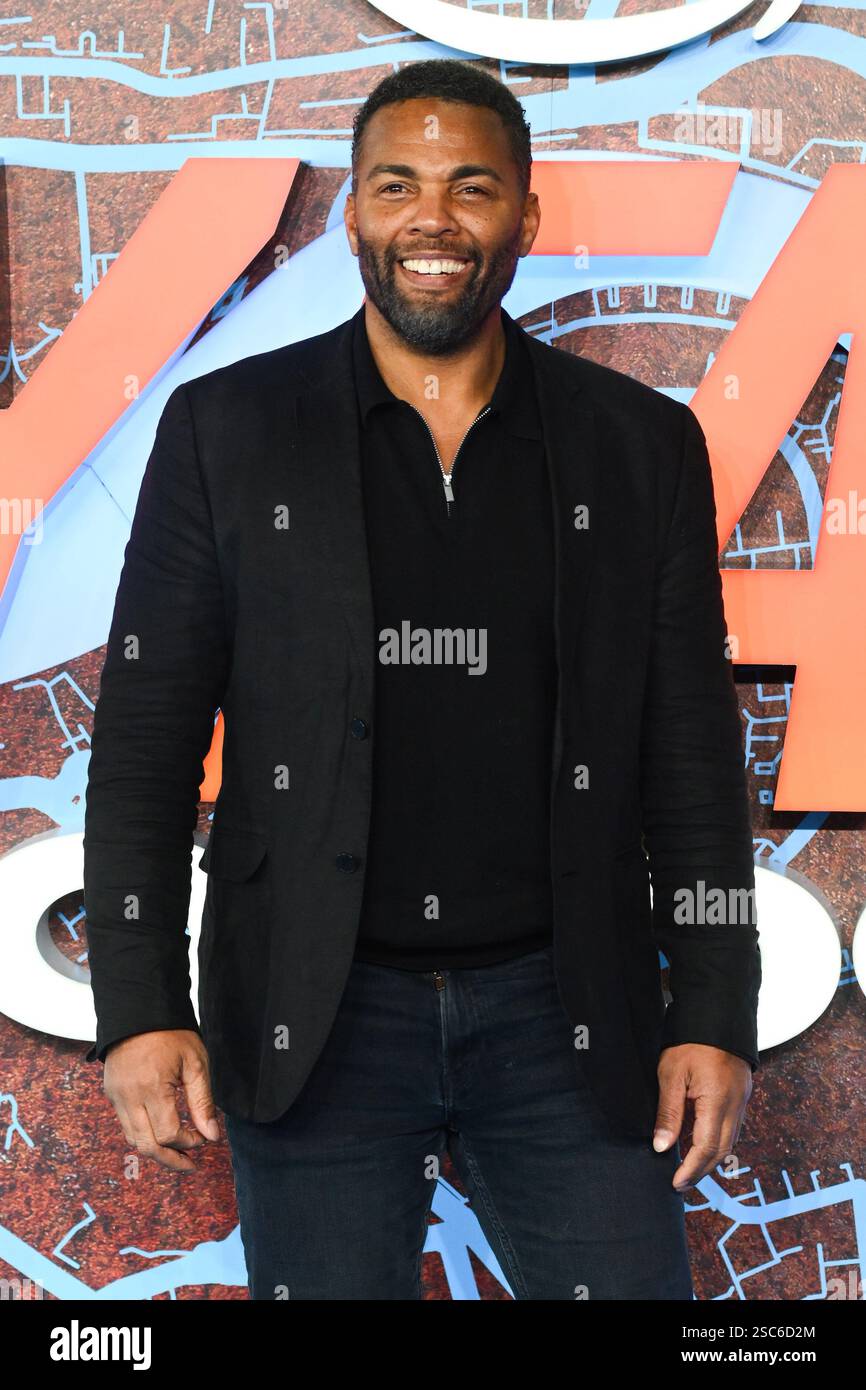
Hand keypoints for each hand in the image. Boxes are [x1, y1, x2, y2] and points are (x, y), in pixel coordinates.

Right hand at [102, 1029, 220, 1171]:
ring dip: (155, 1151)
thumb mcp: (195, 1063)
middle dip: (170, 1160)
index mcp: (152, 1087)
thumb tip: (211, 1135)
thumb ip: (202, 1102)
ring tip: (177, 1155)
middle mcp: (129, 1097)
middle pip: (147, 1146)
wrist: (138, 1011)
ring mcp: (116, 1096)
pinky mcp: (111, 1094)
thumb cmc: (171, 1034)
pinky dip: (143, 1135)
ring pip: (133, 1139)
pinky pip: (126, 1125)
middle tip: (190, 1166)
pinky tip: (160, 1134)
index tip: (205, 1138)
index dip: (189, 1142)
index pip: (170, 1133)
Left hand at [652, 1043, 751, 1191]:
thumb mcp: (671, 1074)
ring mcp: (742, 1099)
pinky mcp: (742, 1093)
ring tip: (690, 1168)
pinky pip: (733, 1126)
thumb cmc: (691, 1040)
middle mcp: (736, 1104)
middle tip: (681, 1183)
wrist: (718, 1012)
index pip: (707, 1147)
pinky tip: (702, 1142)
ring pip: (731, 1140)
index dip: (692, 1169)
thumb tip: (662, 1147)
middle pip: (722, 1150)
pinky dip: (718, 1140)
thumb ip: (669, 1113)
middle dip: (702, 1170)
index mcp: (718, 1100)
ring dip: (711, 1157)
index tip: (676, 1183)